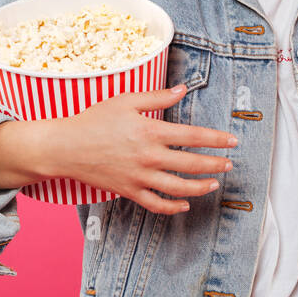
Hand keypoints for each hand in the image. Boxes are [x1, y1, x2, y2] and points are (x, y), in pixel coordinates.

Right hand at [46, 86, 236, 214]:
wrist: (64, 147)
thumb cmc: (94, 120)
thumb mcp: (126, 100)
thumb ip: (158, 96)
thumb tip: (184, 89)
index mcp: (151, 131)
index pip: (193, 136)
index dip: (216, 139)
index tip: (232, 142)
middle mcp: (148, 156)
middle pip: (191, 164)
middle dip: (215, 164)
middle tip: (229, 164)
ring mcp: (139, 177)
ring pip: (178, 188)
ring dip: (201, 187)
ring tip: (215, 183)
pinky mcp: (129, 191)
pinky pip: (156, 204)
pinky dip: (173, 207)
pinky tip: (185, 204)